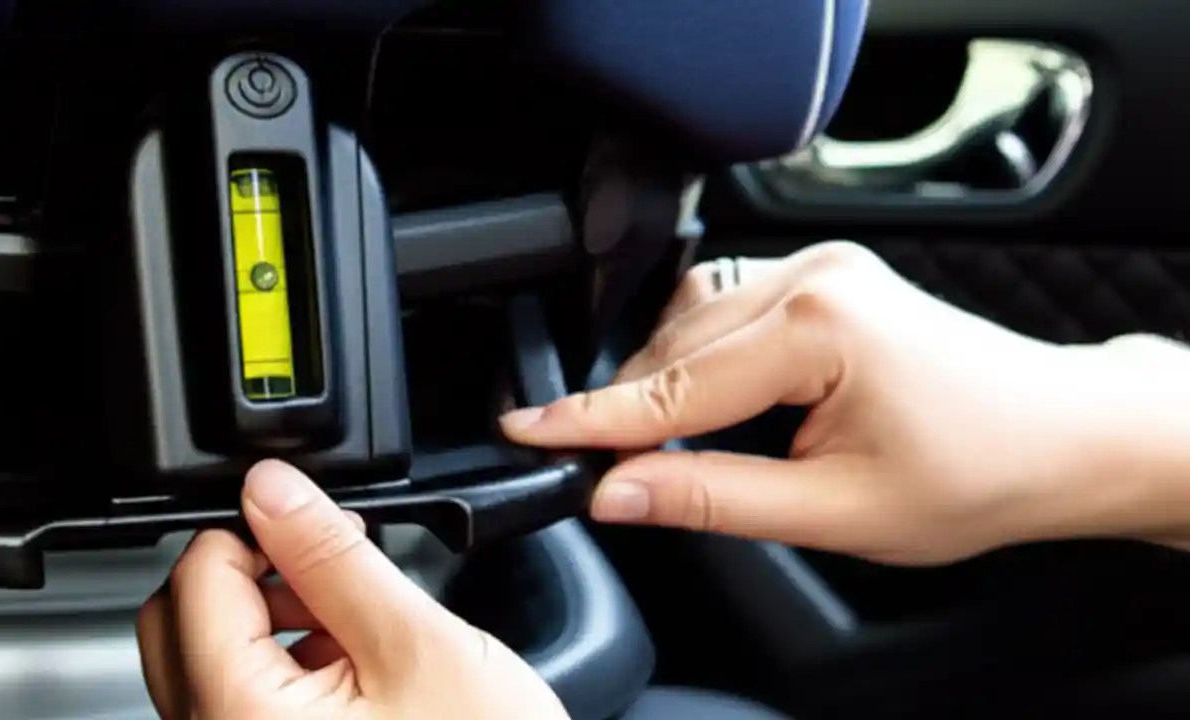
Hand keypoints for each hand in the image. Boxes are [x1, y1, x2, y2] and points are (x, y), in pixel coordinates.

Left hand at [136, 460, 567, 719]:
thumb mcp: (418, 643)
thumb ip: (332, 558)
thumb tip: (273, 490)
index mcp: (241, 716)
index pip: (196, 578)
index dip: (254, 529)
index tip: (309, 520)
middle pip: (181, 621)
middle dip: (252, 573)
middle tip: (329, 561)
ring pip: (207, 661)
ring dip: (267, 619)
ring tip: (355, 617)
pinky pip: (238, 703)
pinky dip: (281, 666)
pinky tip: (349, 664)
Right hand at [502, 242, 1189, 563]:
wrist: (1060, 436)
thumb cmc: (978, 473)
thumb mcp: (837, 512)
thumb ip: (715, 498)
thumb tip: (618, 491)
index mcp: (820, 325)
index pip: (673, 384)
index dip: (590, 418)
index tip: (525, 430)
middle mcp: (814, 277)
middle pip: (672, 344)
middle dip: (629, 407)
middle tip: (600, 472)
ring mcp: (819, 269)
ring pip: (691, 321)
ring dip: (664, 380)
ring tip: (661, 447)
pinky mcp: (823, 279)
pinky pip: (726, 308)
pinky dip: (699, 356)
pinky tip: (702, 399)